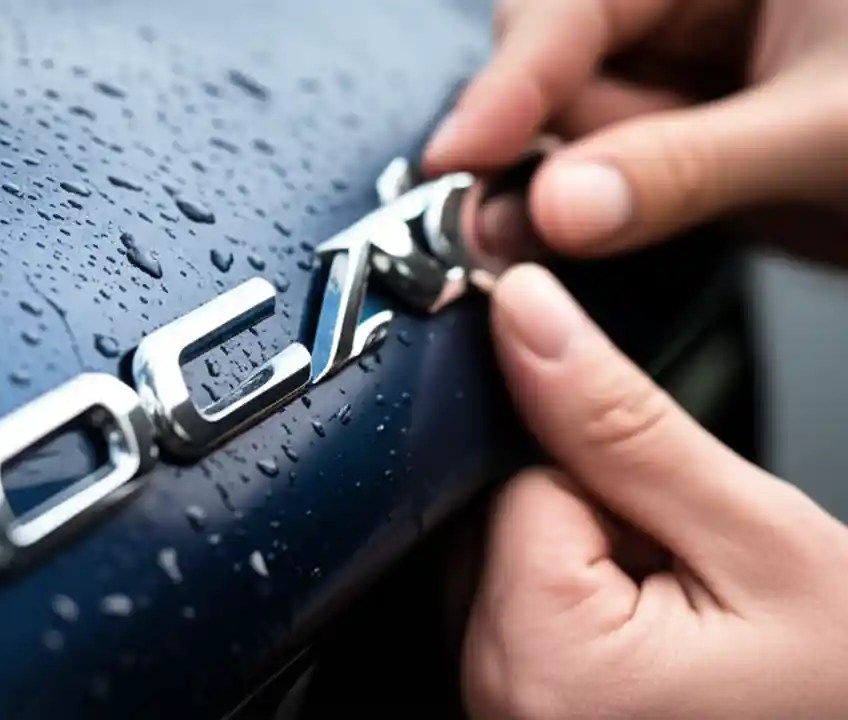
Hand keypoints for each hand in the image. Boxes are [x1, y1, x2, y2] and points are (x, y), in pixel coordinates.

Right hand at [426, 0, 847, 261]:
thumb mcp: (829, 133)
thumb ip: (682, 170)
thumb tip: (558, 210)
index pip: (575, 5)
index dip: (511, 85)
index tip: (458, 159)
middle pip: (553, 56)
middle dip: (531, 139)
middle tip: (509, 222)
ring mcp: (687, 54)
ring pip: (570, 113)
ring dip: (562, 181)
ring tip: (575, 226)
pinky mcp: (684, 116)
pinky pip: (603, 154)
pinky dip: (591, 201)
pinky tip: (599, 221)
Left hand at [463, 264, 847, 718]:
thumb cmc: (838, 691)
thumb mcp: (754, 536)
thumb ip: (623, 422)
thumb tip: (528, 311)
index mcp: (538, 658)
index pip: (516, 477)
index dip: (606, 477)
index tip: (674, 523)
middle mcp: (495, 691)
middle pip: (500, 516)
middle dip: (593, 518)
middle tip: (688, 579)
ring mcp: (504, 706)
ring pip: (512, 553)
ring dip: (589, 559)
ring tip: (679, 615)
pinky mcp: (521, 705)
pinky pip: (524, 605)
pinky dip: (582, 600)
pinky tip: (652, 636)